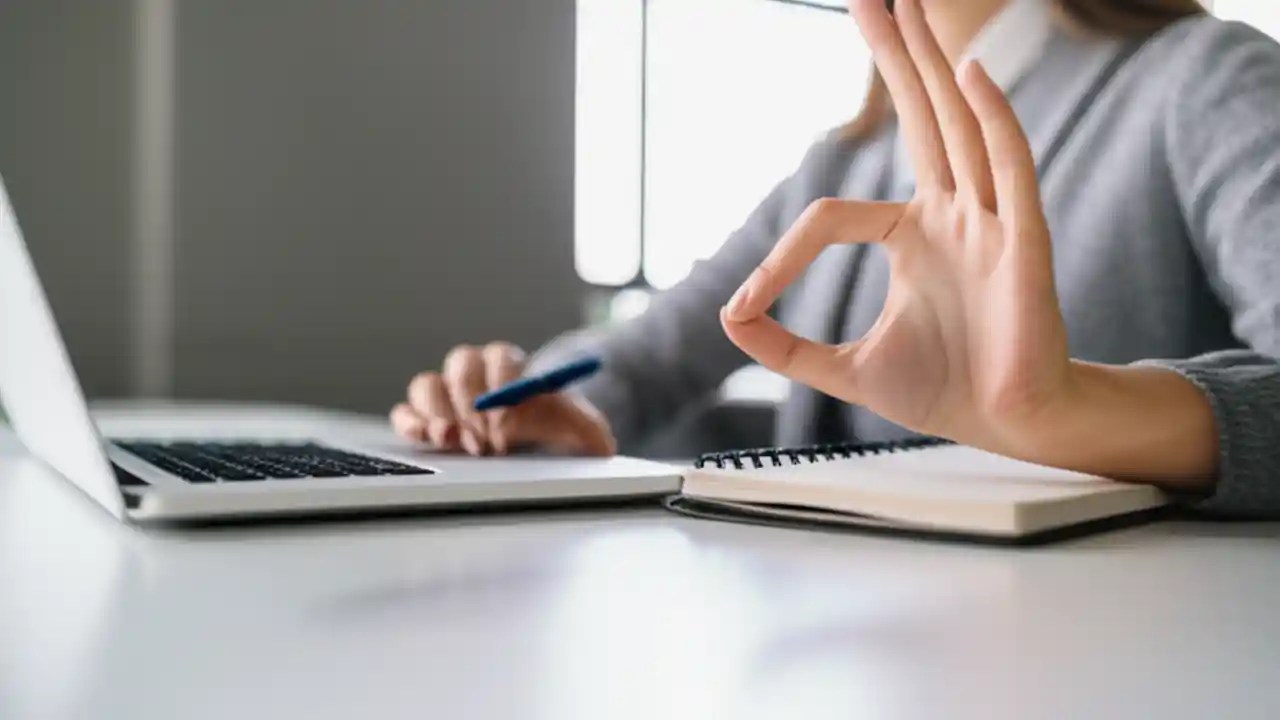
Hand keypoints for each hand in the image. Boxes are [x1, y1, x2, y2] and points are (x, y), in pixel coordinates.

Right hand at [390, 342, 615, 456]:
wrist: (534, 441)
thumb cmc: (554, 431)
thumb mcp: (581, 431)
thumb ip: (592, 430)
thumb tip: (600, 443)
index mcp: (511, 365)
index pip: (501, 357)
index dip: (501, 385)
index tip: (508, 419)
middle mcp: (475, 372)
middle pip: (461, 365)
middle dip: (469, 401)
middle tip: (481, 438)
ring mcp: (446, 394)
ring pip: (428, 385)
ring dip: (438, 413)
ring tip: (454, 443)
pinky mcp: (424, 418)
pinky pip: (406, 412)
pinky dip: (412, 424)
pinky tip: (427, 441)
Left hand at [721, 0, 1217, 485]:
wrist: (1012, 428)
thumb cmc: (945, 390)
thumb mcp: (844, 369)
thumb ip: (785, 348)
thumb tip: (727, 318)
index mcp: (915, 237)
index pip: (833, 215)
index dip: (782, 253)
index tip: (745, 302)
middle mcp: (953, 216)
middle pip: (919, 120)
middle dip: (895, 59)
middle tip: (869, 0)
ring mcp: (989, 223)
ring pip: (959, 127)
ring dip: (935, 64)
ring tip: (911, 4)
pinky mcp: (1023, 244)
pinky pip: (1010, 170)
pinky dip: (993, 121)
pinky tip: (971, 74)